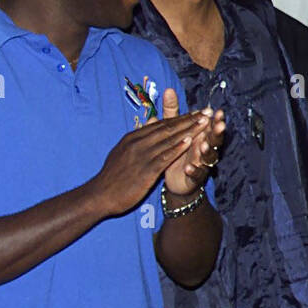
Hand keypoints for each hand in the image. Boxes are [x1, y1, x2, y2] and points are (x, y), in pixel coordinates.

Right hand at [89, 108, 209, 216]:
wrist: (99, 196)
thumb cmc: (113, 176)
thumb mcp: (123, 152)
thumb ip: (138, 138)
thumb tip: (148, 124)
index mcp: (133, 138)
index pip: (161, 124)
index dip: (181, 117)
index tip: (197, 111)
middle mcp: (138, 143)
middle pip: (168, 128)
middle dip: (190, 119)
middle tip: (208, 111)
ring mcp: (141, 155)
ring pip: (169, 139)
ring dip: (189, 130)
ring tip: (205, 122)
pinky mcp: (145, 170)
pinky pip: (164, 157)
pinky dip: (177, 148)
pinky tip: (190, 142)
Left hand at [159, 90, 225, 195]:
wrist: (175, 179)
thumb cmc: (178, 151)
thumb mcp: (174, 129)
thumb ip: (173, 111)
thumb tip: (169, 90)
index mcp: (201, 136)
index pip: (210, 125)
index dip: (215, 119)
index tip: (217, 111)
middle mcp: (205, 148)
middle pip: (214, 140)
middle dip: (217, 133)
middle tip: (220, 125)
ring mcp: (202, 163)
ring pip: (209, 157)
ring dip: (207, 151)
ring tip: (203, 145)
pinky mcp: (195, 177)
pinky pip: (197, 174)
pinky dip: (194, 171)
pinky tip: (188, 167)